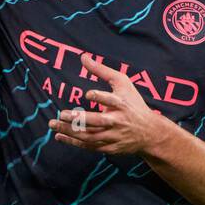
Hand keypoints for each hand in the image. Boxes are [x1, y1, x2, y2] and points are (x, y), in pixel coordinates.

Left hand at [49, 55, 163, 154]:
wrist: (150, 133)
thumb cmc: (133, 103)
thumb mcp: (123, 83)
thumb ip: (102, 71)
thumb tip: (83, 57)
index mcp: (122, 103)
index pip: (111, 100)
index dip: (100, 97)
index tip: (88, 94)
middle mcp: (117, 121)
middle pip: (98, 122)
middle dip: (79, 119)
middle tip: (62, 114)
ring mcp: (113, 136)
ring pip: (90, 136)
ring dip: (71, 131)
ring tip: (54, 124)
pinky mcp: (110, 148)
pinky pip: (90, 146)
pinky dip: (74, 142)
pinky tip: (60, 136)